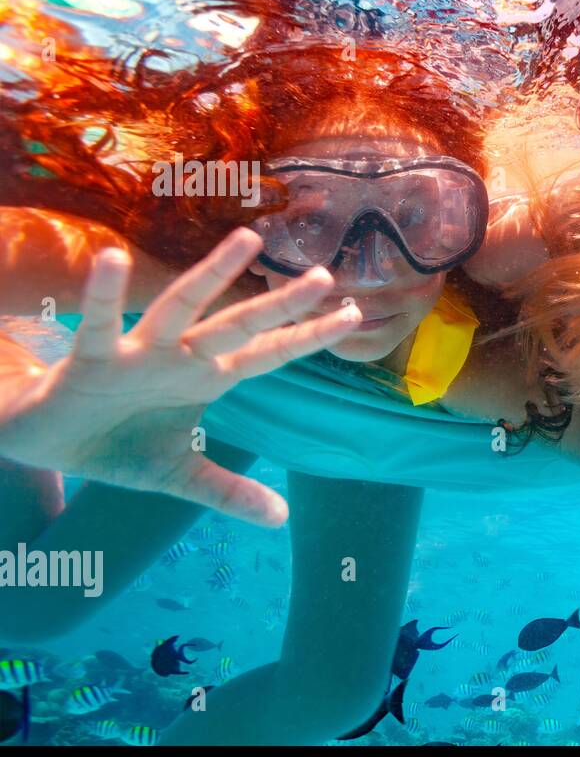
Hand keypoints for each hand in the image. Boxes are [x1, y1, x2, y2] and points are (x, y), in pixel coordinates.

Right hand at [0, 228, 359, 524]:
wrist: (48, 444)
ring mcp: (140, 352)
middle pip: (240, 324)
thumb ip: (228, 492)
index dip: (309, 337)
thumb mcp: (179, 477)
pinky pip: (99, 323)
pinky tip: (112, 259)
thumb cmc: (119, 445)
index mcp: (207, 377)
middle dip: (281, 305)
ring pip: (182, 307)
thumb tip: (280, 518)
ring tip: (246, 239)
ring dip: (213, 275)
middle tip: (325, 278)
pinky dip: (103, 293)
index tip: (355, 315)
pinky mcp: (92, 358)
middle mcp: (182, 356)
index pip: (270, 354)